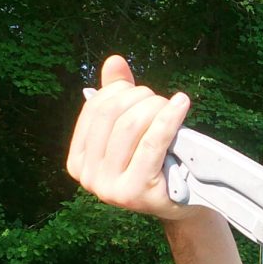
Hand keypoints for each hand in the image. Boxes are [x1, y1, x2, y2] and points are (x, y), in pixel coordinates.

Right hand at [65, 54, 193, 219]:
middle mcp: (88, 178)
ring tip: (172, 106)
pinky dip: (169, 117)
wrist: (184, 202)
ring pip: (131, 126)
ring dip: (155, 107)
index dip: (119, 91)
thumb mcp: (133, 130)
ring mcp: (110, 188)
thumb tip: (115, 61)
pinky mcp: (137, 192)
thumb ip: (118, 96)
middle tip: (159, 100)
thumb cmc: (157, 162)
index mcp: (78, 161)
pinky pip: (152, 142)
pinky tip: (181, 103)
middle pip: (112, 116)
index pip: (94, 110)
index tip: (141, 92)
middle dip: (139, 98)